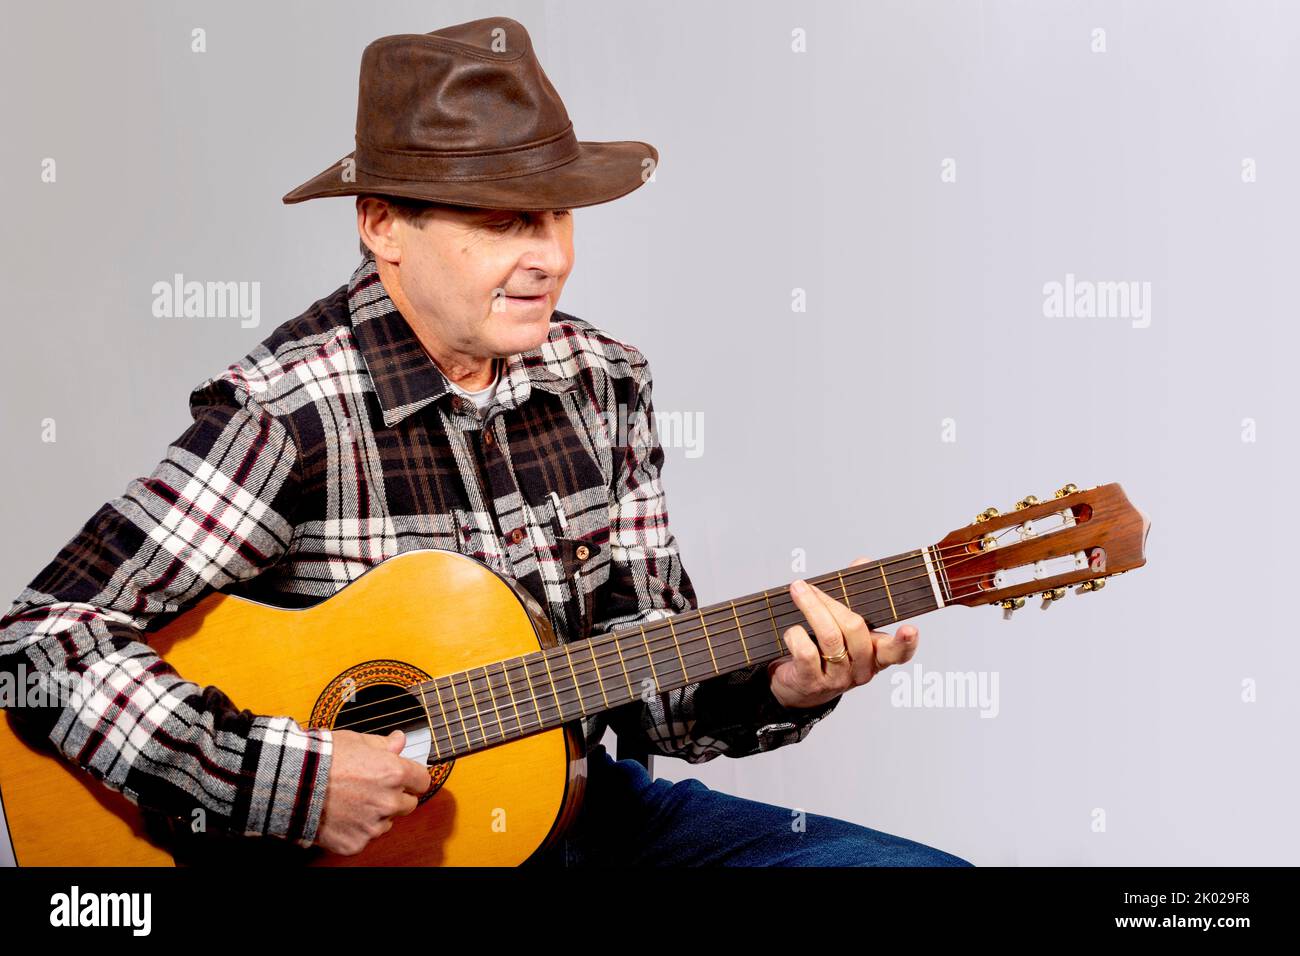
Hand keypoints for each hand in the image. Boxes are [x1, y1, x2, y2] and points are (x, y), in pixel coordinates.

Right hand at [316, 729, 429, 855]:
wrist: (290, 784)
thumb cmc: (321, 759)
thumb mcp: (356, 741)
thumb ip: (383, 744)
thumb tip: (399, 741)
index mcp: (394, 773)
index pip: (423, 780)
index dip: (413, 777)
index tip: (406, 777)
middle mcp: (388, 801)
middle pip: (409, 804)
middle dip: (396, 796)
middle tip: (372, 788)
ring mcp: (372, 825)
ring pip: (387, 822)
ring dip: (377, 814)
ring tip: (352, 801)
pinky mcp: (356, 842)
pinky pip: (365, 837)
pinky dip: (357, 829)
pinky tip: (342, 815)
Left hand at [770, 556, 919, 709]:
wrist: (794, 687)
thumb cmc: (821, 651)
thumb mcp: (840, 626)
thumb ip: (854, 596)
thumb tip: (862, 563)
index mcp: (876, 655)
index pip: (898, 652)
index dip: (906, 642)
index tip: (910, 629)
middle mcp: (861, 669)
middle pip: (855, 628)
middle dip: (828, 600)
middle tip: (805, 585)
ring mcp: (838, 679)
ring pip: (830, 637)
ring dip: (810, 608)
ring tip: (797, 591)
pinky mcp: (813, 683)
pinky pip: (807, 652)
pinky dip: (796, 634)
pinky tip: (792, 630)